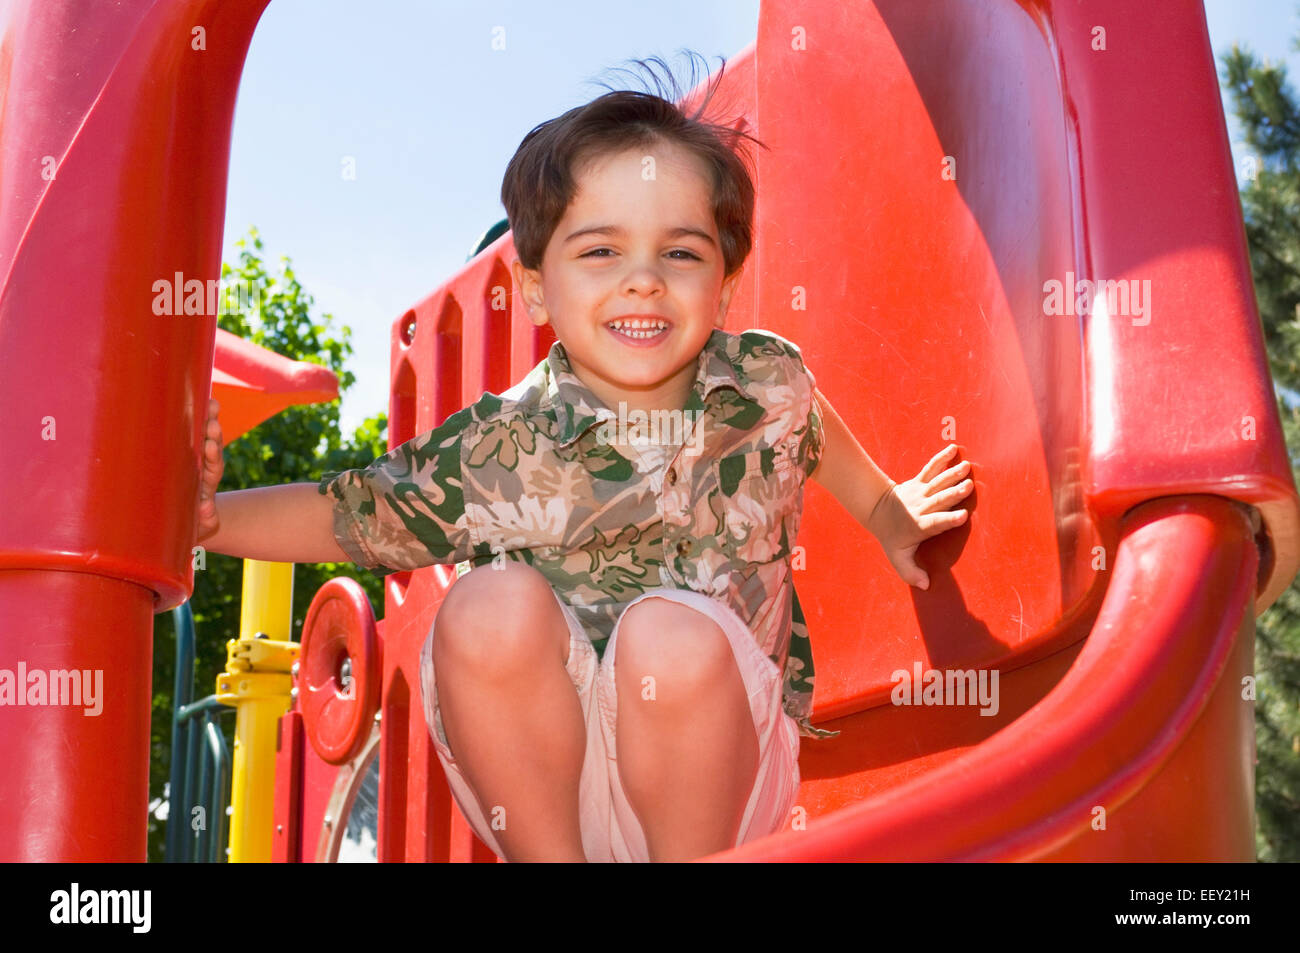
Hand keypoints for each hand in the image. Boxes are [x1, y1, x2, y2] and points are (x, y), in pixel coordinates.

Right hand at [196, 398, 224, 542]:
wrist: (189, 522)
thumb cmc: (193, 526)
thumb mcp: (201, 528)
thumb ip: (206, 520)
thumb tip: (207, 508)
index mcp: (207, 484)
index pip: (213, 467)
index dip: (212, 456)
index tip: (209, 445)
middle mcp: (203, 468)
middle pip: (212, 447)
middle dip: (213, 433)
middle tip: (213, 419)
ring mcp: (195, 461)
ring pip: (203, 437)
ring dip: (208, 419)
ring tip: (212, 402)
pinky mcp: (184, 457)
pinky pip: (189, 435)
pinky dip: (194, 419)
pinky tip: (197, 398)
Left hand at [866, 444, 971, 589]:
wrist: (876, 510)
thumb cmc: (892, 537)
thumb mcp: (898, 557)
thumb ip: (910, 573)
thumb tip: (926, 586)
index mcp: (919, 526)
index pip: (935, 523)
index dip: (948, 520)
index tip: (962, 516)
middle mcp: (921, 507)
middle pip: (940, 500)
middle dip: (954, 493)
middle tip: (969, 486)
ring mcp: (920, 492)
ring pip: (937, 482)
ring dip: (952, 474)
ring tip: (967, 467)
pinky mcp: (919, 481)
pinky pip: (931, 468)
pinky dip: (941, 458)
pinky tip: (954, 448)